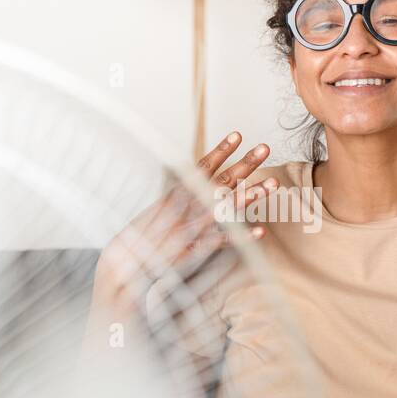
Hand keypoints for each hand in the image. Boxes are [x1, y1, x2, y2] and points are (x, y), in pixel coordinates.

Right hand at [94, 131, 277, 313]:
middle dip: (244, 163)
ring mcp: (191, 227)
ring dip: (249, 196)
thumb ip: (181, 194)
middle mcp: (186, 207)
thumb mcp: (161, 208)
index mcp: (178, 193)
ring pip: (225, 207)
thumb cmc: (144, 236)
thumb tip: (198, 180)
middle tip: (265, 148)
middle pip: (220, 180)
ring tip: (272, 185)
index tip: (238, 134)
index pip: (202, 166)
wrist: (124, 263)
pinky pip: (221, 242)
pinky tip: (260, 232)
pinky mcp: (193, 250)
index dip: (220, 150)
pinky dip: (241, 237)